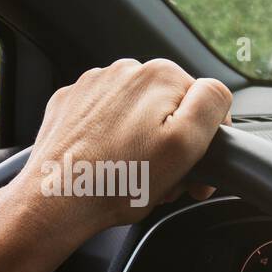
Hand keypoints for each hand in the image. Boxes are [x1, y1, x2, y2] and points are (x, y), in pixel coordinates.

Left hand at [0, 58, 232, 247]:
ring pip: (136, 115)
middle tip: (161, 181)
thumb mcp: (185, 145)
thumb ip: (211, 104)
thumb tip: (216, 90)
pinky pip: (104, 120)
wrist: (55, 201)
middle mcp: (125, 70)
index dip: (205, 143)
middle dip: (171, 144)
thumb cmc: (119, 181)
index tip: (193, 176)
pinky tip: (106, 165)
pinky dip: (110, 140)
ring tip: (131, 176)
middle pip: (169, 109)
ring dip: (141, 142)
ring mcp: (93, 86)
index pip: (205, 105)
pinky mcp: (70, 104)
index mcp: (160, 75)